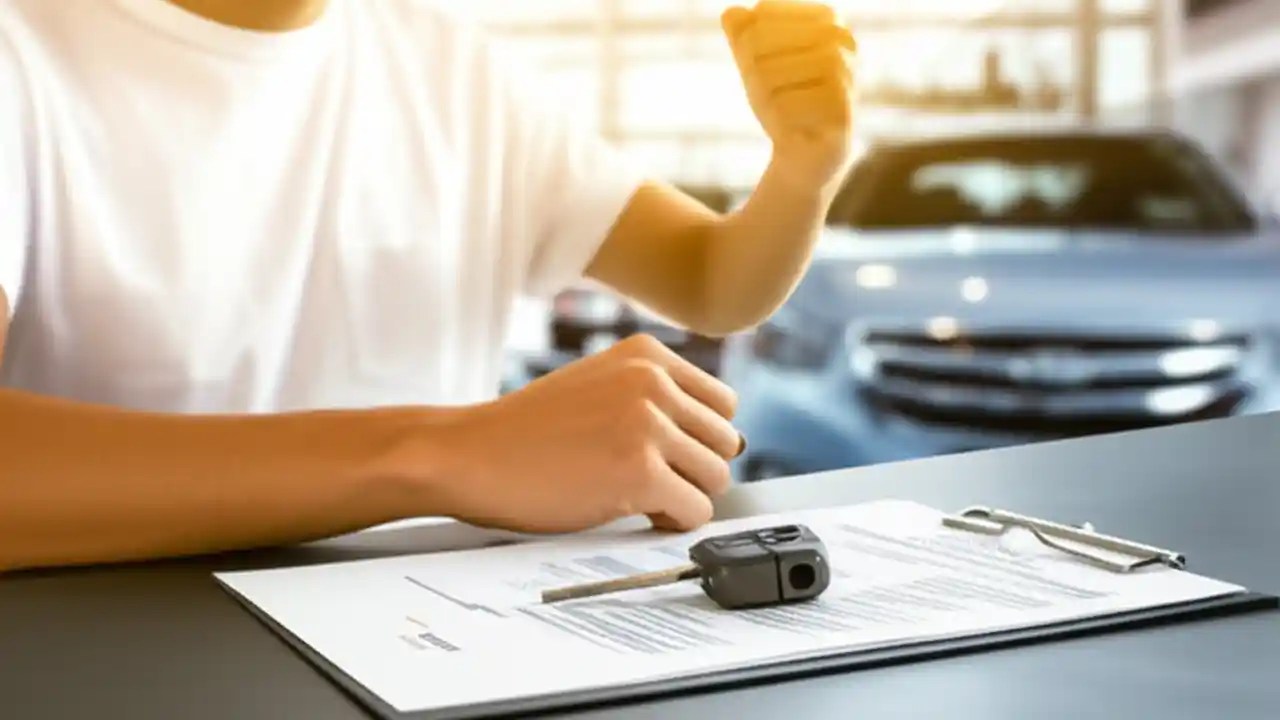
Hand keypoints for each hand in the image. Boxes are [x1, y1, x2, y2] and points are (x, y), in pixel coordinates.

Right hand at [434, 335, 741, 533]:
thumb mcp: (599, 385)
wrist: (470, 454)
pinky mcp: (641, 472)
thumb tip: (731, 442)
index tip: (664, 454)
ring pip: (717, 476)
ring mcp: (649, 425)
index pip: (722, 403)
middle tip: (649, 482)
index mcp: (647, 355)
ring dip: (684, 496)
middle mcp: (654, 381)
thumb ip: (656, 398)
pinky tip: (635, 513)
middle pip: (725, 441)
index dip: (696, 438)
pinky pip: (696, 510)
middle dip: (693, 469)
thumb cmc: (528, 431)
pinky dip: (672, 521)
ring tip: (639, 497)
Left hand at [723, 1, 856, 192]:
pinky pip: (786, 107)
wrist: (809, 152)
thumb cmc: (784, 100)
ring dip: (765, 97)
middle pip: (760, 41)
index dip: (747, 43)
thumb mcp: (756, 66)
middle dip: (753, 72)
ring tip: (781, 110)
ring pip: (770, 74)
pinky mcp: (842, 113)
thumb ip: (742, 36)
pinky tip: (791, 129)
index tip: (762, 65)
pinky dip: (779, 120)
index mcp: (827, 20)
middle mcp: (842, 42)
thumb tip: (731, 13)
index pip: (763, 12)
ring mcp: (846, 76)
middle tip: (769, 94)